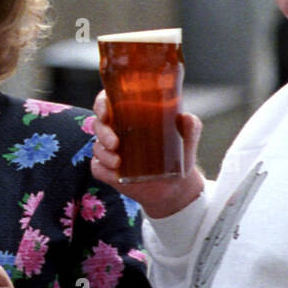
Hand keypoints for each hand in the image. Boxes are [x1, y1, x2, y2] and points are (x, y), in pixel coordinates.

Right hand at [91, 90, 205, 217]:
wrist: (174, 186)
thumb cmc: (179, 155)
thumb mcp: (188, 140)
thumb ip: (191, 127)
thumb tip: (187, 117)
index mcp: (131, 115)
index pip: (108, 102)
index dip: (101, 103)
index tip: (106, 112)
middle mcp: (117, 130)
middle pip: (98, 124)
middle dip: (102, 132)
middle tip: (115, 143)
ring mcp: (111, 151)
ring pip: (97, 147)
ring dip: (103, 154)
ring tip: (118, 162)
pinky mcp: (108, 170)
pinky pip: (97, 168)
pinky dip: (103, 170)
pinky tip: (115, 175)